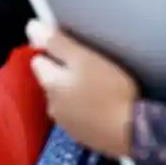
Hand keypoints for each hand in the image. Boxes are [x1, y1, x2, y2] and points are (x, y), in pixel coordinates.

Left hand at [28, 20, 137, 158]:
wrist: (134, 132)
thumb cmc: (110, 90)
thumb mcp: (84, 58)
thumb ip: (57, 42)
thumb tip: (31, 27)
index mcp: (49, 84)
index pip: (38, 61)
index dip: (53, 53)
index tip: (74, 51)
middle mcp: (51, 105)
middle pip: (52, 82)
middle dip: (65, 74)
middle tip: (91, 69)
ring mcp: (67, 124)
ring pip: (65, 100)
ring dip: (75, 94)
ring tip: (99, 89)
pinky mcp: (83, 137)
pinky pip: (79, 117)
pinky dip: (86, 111)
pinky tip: (104, 108)